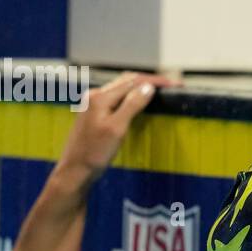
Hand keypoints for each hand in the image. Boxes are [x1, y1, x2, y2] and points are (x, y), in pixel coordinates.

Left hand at [54, 72, 180, 190]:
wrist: (75, 170)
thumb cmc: (94, 153)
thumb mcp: (117, 129)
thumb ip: (132, 105)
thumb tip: (149, 87)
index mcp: (100, 97)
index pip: (134, 82)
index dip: (156, 81)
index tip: (176, 85)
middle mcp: (96, 95)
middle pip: (128, 80)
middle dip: (150, 80)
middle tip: (172, 85)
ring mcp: (93, 103)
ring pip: (122, 87)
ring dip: (141, 85)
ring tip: (160, 89)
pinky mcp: (95, 113)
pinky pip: (117, 96)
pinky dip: (132, 94)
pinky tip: (139, 99)